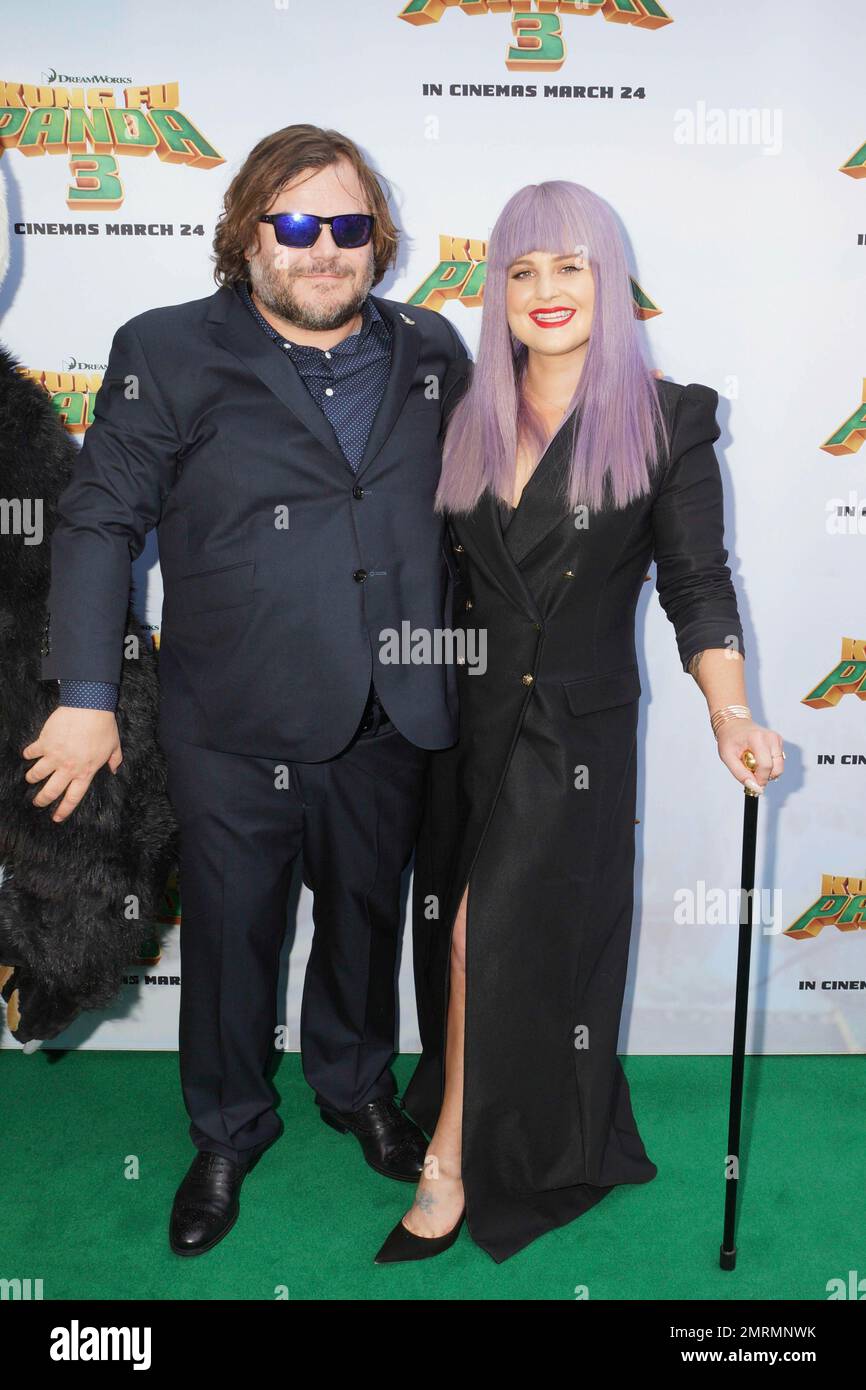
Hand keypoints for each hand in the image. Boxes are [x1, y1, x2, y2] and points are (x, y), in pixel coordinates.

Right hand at [22, 707, 122, 822]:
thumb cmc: (104, 726)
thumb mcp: (114, 746)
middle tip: (37, 802)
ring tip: (31, 778)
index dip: (64, 810)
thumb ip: (114, 760)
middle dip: (41, 800)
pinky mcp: (44, 742)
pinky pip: (31, 753)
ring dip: (32, 778)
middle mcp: (68, 768)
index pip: (73, 797)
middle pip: (51, 791)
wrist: (89, 706)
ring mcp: (54, 756)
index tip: (56, 818)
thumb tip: (114, 770)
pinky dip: (28, 754)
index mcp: (85, 771)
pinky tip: (29, 754)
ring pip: (36, 774)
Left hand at [715, 719, 783, 794]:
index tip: (753, 785)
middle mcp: (771, 737)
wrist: (734, 724)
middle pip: (776, 768)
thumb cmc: (729, 739)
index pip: (765, 766)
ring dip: (767, 772)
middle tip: (751, 773)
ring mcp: (777, 739)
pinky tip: (758, 759)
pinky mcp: (779, 742)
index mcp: (757, 738)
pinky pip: (778, 762)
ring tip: (753, 764)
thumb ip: (740, 774)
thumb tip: (756, 788)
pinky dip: (769, 765)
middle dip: (765, 777)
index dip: (760, 780)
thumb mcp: (727, 757)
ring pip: (779, 767)